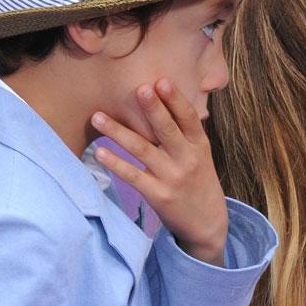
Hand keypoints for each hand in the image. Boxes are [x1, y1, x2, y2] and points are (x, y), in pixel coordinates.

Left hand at [92, 80, 228, 265]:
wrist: (208, 224)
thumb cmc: (199, 182)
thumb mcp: (201, 155)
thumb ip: (185, 133)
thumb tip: (165, 102)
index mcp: (199, 145)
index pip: (188, 118)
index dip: (176, 99)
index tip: (162, 81)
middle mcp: (187, 159)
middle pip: (167, 130)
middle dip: (152, 108)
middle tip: (137, 88)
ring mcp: (172, 178)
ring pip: (143, 150)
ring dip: (118, 132)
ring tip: (98, 116)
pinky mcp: (158, 195)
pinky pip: (133, 176)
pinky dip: (116, 164)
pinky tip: (101, 153)